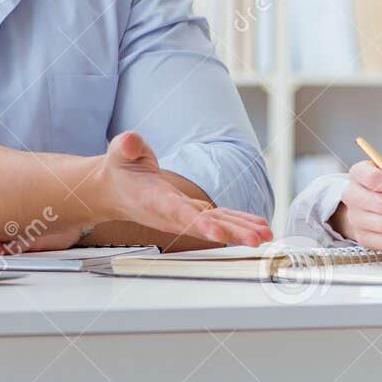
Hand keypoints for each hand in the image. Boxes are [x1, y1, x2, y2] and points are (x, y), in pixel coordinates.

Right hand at [91, 131, 273, 246]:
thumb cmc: (121, 171)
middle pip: (205, 226)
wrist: (115, 191)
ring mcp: (184, 216)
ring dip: (242, 231)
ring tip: (265, 235)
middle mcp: (172, 213)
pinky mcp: (193, 213)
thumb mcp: (119, 152)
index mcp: (154, 200)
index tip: (215, 232)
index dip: (198, 223)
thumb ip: (127, 147)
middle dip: (232, 233)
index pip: (178, 213)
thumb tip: (130, 142)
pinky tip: (257, 227)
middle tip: (256, 240)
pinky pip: (220, 219)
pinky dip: (239, 223)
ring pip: (216, 225)